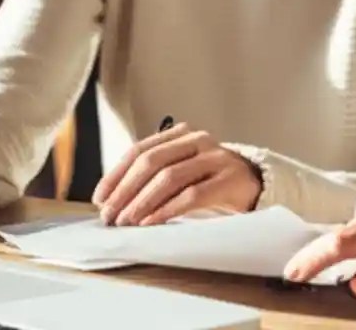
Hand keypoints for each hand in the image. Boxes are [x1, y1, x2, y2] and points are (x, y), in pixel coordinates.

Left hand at [92, 123, 262, 225]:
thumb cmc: (209, 180)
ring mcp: (215, 158)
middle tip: (110, 215)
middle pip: (152, 162)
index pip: (140, 150)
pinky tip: (152, 222)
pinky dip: (167, 210)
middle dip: (125, 191)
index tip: (100, 198)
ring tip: (127, 222)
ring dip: (142, 202)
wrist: (255, 184)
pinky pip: (192, 195)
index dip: (116, 174)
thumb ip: (154, 174)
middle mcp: (197, 140)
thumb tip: (111, 199)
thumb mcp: (182, 169)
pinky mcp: (229, 179)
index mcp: (180, 134)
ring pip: (169, 177)